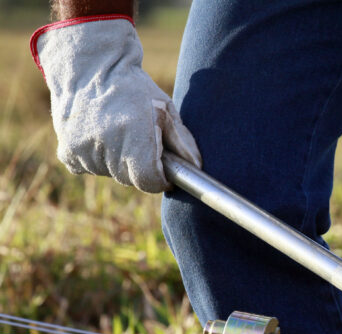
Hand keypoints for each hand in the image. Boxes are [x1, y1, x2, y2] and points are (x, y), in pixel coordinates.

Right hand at [32, 16, 200, 192]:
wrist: (90, 68)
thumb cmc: (133, 88)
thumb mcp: (165, 109)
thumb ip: (182, 142)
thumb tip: (196, 167)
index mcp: (134, 137)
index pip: (149, 181)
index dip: (160, 179)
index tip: (164, 171)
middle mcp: (106, 146)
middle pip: (131, 179)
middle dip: (140, 168)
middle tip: (139, 142)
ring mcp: (84, 151)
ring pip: (111, 174)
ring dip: (118, 162)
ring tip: (118, 132)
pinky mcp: (68, 152)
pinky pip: (89, 168)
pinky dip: (97, 159)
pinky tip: (100, 136)